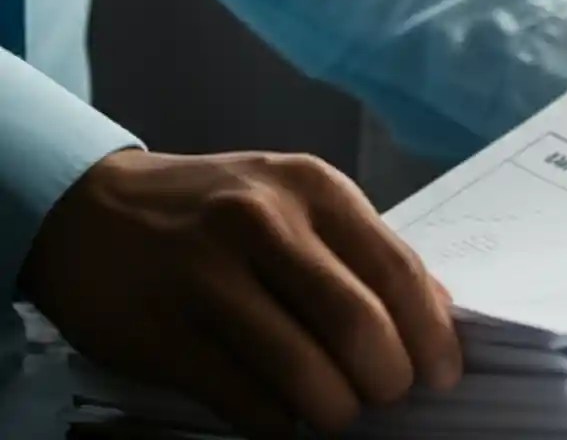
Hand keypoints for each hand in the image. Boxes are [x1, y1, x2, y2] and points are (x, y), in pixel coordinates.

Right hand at [18, 149, 459, 437]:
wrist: (88, 206)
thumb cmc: (215, 210)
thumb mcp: (295, 202)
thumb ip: (363, 251)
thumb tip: (438, 315)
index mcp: (313, 187)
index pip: (398, 270)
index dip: (431, 335)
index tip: (442, 375)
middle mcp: (263, 223)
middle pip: (359, 325)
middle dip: (388, 379)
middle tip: (385, 396)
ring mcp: (208, 277)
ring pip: (305, 372)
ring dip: (336, 409)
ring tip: (336, 409)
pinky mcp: (164, 333)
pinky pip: (247, 402)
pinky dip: (278, 422)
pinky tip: (280, 411)